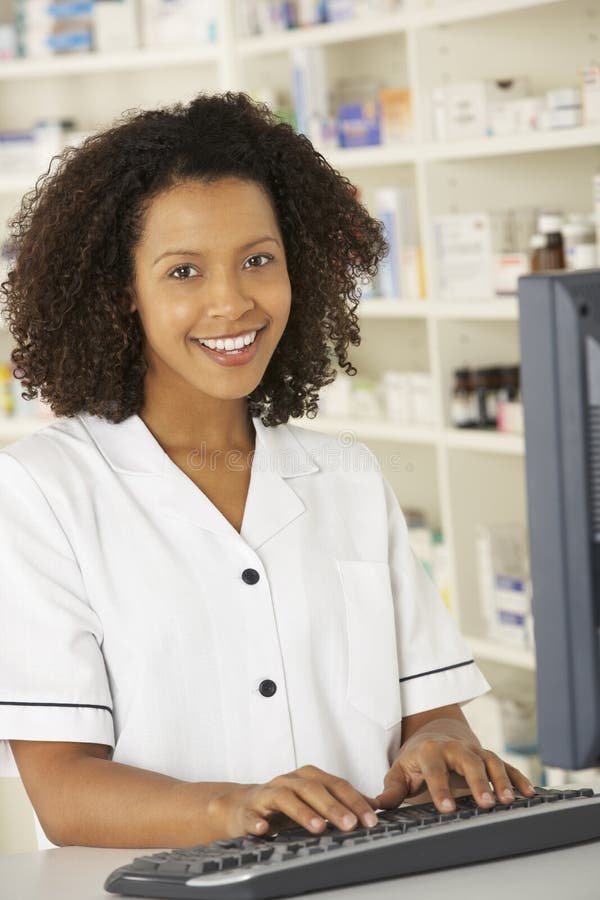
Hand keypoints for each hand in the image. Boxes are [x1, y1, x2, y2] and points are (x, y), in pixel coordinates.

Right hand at [209, 765, 379, 838]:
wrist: (243, 806)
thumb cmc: (284, 804)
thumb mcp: (315, 800)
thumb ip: (343, 801)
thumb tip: (374, 805)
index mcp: (308, 777)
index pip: (336, 785)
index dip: (354, 801)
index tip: (370, 819)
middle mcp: (289, 781)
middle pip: (313, 789)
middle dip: (334, 807)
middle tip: (351, 824)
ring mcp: (267, 794)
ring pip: (286, 798)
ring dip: (302, 812)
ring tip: (318, 827)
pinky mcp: (248, 810)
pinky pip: (252, 814)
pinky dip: (258, 821)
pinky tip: (265, 829)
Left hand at [374, 717, 536, 813]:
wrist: (436, 732)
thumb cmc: (417, 758)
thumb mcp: (399, 770)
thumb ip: (392, 789)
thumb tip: (378, 806)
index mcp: (431, 751)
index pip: (435, 769)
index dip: (440, 788)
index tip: (446, 808)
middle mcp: (456, 749)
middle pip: (468, 762)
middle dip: (477, 782)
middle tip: (484, 803)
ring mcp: (475, 752)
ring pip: (491, 762)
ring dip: (501, 781)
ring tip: (507, 801)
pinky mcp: (489, 758)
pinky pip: (507, 766)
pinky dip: (518, 778)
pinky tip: (529, 793)